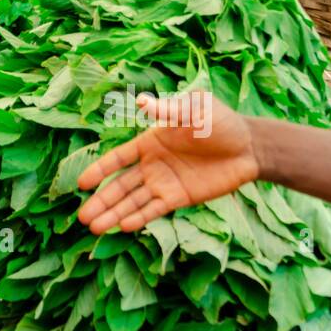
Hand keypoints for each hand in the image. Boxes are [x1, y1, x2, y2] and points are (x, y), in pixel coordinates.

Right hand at [77, 92, 259, 233]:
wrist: (249, 146)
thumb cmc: (221, 123)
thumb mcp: (194, 111)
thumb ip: (169, 111)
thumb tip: (142, 101)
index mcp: (151, 142)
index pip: (118, 159)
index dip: (100, 170)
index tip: (81, 184)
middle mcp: (153, 165)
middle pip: (121, 186)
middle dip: (102, 201)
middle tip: (81, 218)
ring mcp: (165, 183)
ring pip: (133, 202)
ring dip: (114, 214)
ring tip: (94, 228)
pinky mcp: (180, 198)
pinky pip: (155, 210)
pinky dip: (140, 218)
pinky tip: (124, 227)